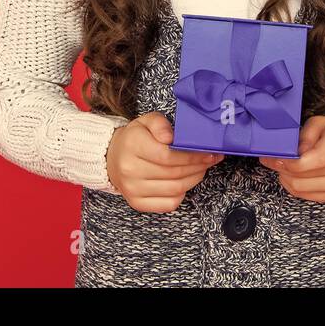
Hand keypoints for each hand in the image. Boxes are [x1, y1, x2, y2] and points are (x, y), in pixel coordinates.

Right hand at [105, 111, 223, 212]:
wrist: (113, 157)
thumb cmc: (135, 138)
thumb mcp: (146, 121)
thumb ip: (160, 123)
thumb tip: (171, 137)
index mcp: (132, 145)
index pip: (168, 156)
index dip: (192, 156)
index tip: (208, 152)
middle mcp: (130, 170)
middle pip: (174, 173)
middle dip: (198, 167)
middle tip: (211, 159)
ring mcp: (132, 189)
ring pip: (175, 189)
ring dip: (194, 179)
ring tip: (202, 168)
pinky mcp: (137, 203)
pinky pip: (168, 204)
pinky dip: (182, 194)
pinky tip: (186, 182)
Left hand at [259, 116, 324, 202]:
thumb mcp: (323, 122)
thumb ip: (306, 135)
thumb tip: (294, 153)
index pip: (314, 159)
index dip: (290, 162)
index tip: (275, 157)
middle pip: (303, 177)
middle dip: (282, 169)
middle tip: (272, 160)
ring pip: (301, 189)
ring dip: (285, 179)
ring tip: (282, 167)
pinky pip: (306, 196)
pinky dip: (294, 186)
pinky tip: (292, 175)